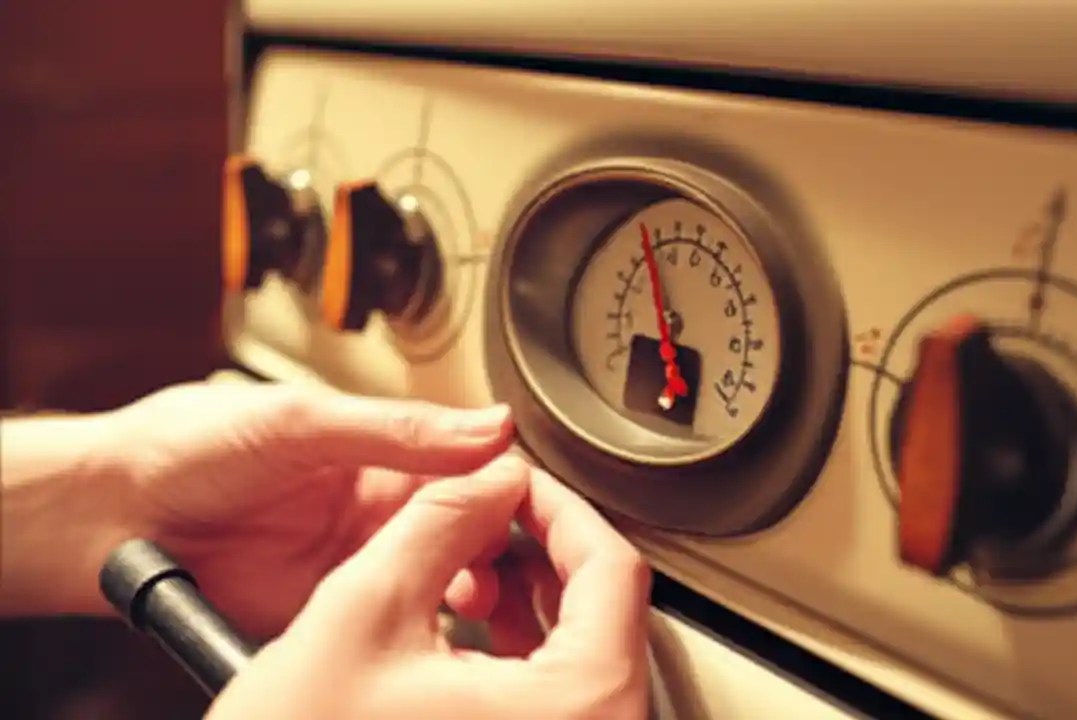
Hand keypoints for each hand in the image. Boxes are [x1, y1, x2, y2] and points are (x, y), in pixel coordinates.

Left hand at [0, 381, 512, 635]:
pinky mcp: (334, 604)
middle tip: (523, 554)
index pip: (467, 462)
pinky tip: (442, 619)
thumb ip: (398, 428)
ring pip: (441, 573)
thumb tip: (487, 422)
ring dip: (472, 582)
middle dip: (500, 539)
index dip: (504, 480)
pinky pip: (395, 613)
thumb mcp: (303, 422)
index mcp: (380, 448)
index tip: (536, 497)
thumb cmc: (192, 446)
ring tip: (483, 592)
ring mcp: (358, 556)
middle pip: (466, 522)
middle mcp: (378, 503)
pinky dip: (427, 620)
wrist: (117, 513)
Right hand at [206, 455, 652, 719]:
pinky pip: (563, 698)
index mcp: (577, 708)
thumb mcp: (366, 609)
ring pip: (588, 655)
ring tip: (476, 563)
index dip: (561, 507)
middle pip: (609, 612)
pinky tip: (477, 622)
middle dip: (547, 551)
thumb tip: (493, 476)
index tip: (521, 484)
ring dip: (537, 597)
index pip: (613, 570)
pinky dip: (528, 651)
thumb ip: (443, 519)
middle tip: (497, 511)